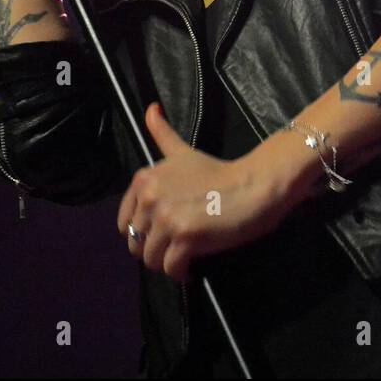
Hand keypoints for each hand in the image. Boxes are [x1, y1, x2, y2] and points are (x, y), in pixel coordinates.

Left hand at [116, 103, 297, 283]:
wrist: (254, 185)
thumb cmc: (220, 173)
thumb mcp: (184, 152)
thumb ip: (162, 134)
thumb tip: (151, 108)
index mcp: (144, 179)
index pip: (125, 222)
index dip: (143, 232)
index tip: (164, 232)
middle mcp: (150, 197)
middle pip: (137, 243)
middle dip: (155, 249)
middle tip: (177, 247)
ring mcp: (167, 217)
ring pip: (152, 259)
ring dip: (167, 263)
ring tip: (186, 257)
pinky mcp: (185, 237)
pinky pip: (171, 268)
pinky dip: (181, 273)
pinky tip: (192, 268)